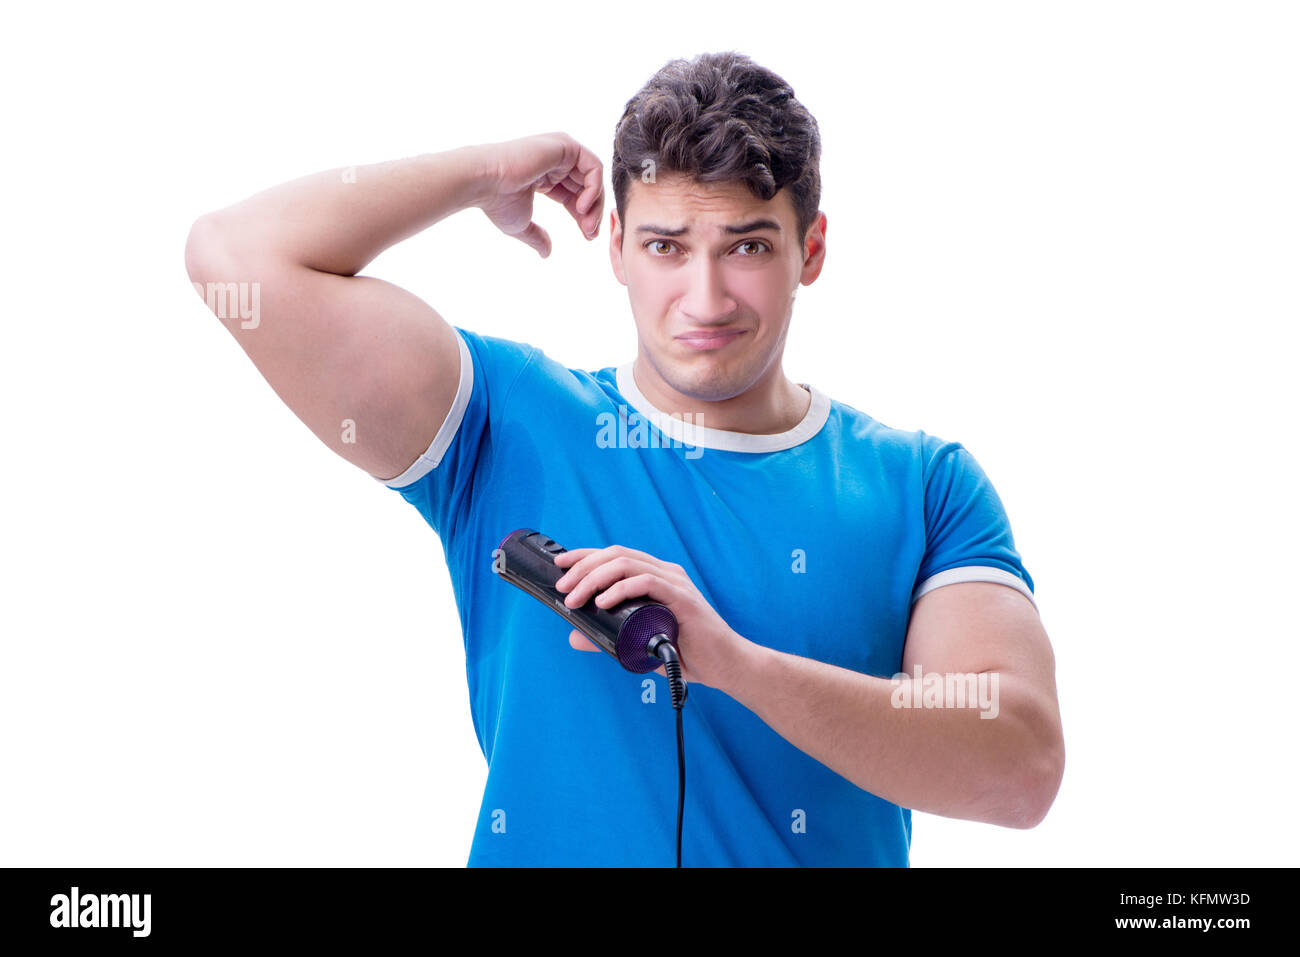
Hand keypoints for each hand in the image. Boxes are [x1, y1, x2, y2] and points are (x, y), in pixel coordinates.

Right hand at [474, 132, 603, 257]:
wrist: (483, 182)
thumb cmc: (497, 201)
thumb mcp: (522, 224)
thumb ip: (537, 236)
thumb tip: (546, 253)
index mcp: (546, 175)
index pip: (576, 195)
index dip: (584, 216)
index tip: (588, 236)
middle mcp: (555, 160)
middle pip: (587, 186)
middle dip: (593, 213)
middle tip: (590, 235)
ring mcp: (561, 151)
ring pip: (594, 178)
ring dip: (595, 205)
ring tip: (587, 225)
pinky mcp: (566, 146)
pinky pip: (594, 168)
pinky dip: (594, 189)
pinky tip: (582, 207)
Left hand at [552, 545, 750, 691]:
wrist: (725, 665)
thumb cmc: (685, 652)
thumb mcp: (637, 643)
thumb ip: (608, 638)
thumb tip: (574, 636)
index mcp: (654, 577)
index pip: (614, 556)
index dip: (584, 556)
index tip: (560, 565)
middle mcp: (663, 572)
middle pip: (615, 555)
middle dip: (583, 568)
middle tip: (563, 588)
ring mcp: (674, 582)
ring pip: (625, 564)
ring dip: (594, 578)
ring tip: (575, 599)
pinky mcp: (682, 597)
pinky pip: (646, 582)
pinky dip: (620, 589)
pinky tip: (603, 602)